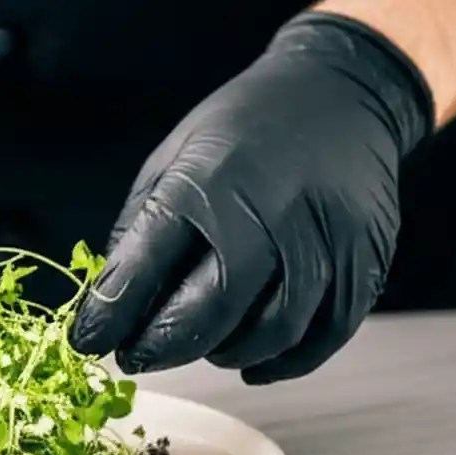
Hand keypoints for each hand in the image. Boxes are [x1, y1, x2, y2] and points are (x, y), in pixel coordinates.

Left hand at [70, 12, 432, 383]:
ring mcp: (325, 238)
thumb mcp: (174, 158)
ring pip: (273, 333)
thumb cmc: (245, 129)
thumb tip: (110, 306)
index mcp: (207, 180)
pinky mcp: (365, 259)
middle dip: (166, 346)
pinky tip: (253, 360)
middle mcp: (271, 210)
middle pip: (214, 312)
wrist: (341, 92)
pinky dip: (283, 362)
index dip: (110, 315)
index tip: (90, 341)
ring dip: (226, 353)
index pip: (146, 267)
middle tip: (141, 356)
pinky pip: (324, 336)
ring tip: (204, 345)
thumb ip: (141, 231)